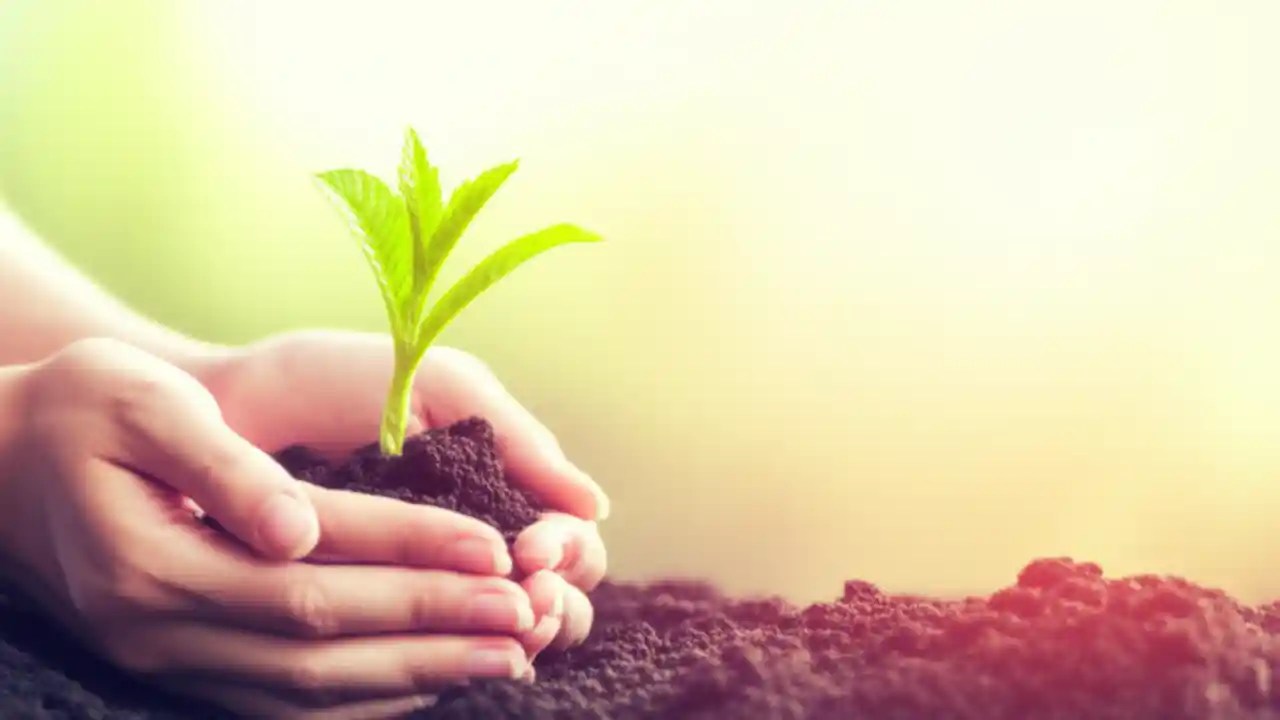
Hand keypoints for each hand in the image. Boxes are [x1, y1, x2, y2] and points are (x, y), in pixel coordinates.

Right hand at [0, 339, 542, 718]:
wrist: (3, 461)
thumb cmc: (81, 411)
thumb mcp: (141, 406)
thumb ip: (225, 467)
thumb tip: (300, 530)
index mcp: (154, 557)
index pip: (312, 568)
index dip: (412, 555)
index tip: (496, 548)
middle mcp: (161, 625)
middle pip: (324, 641)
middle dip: (436, 625)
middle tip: (530, 613)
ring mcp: (168, 659)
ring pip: (310, 688)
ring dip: (418, 671)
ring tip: (509, 650)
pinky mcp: (181, 666)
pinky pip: (283, 703)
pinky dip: (365, 698)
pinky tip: (430, 679)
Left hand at [196, 330, 608, 649]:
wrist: (221, 406)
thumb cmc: (329, 383)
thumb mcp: (440, 387)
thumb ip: (519, 438)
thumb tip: (595, 505)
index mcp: (502, 489)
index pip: (571, 543)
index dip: (567, 552)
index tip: (532, 549)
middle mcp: (473, 547)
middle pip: (555, 602)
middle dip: (552, 605)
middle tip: (525, 600)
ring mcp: (425, 590)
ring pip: (501, 640)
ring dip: (513, 640)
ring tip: (497, 631)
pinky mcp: (368, 625)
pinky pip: (422, 664)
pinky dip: (445, 664)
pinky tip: (438, 657)